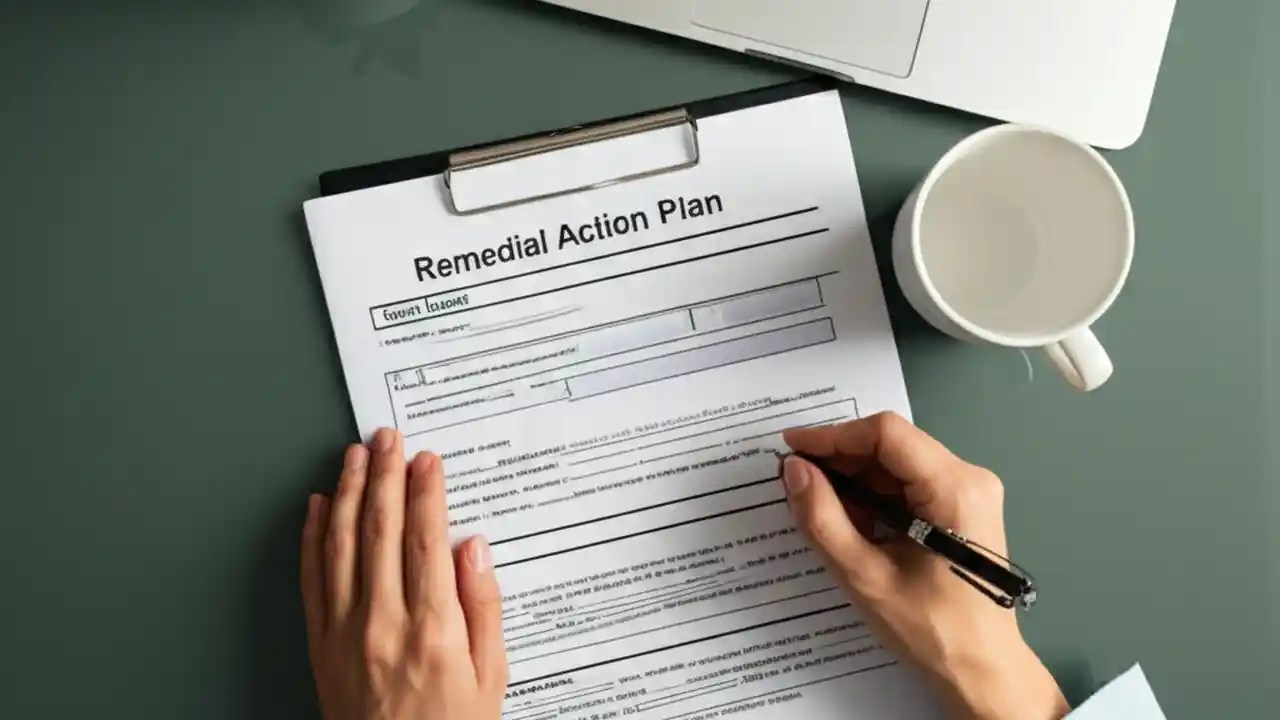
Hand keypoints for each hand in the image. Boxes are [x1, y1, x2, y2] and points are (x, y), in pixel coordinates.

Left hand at [300, 428, 507, 719]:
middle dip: (385, 475)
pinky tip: (319, 506)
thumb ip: (483, 608)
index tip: (428, 460)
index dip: (426, 492)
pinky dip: (313, 537)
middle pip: (381, 530)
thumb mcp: (490, 677)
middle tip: (389, 438)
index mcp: (433, 629)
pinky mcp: (320, 644)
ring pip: (341, 544)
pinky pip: (312, 578)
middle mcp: (383, 623)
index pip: (425, 540)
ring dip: (349, 492)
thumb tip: (473, 548)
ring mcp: (345, 632)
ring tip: (355, 455)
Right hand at [782, 413, 1067, 719]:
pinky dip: (873, 496)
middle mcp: (969, 479)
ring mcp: (969, 492)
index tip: (791, 448)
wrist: (983, 671)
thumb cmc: (932, 631)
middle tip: (795, 481)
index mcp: (955, 489)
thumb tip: (794, 470)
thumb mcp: (865, 576)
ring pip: (897, 464)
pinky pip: (908, 484)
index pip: (886, 434)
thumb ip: (823, 519)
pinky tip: (848, 520)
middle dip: (840, 459)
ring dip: (854, 479)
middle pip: (892, 445)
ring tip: (817, 505)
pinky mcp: (961, 508)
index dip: (833, 435)